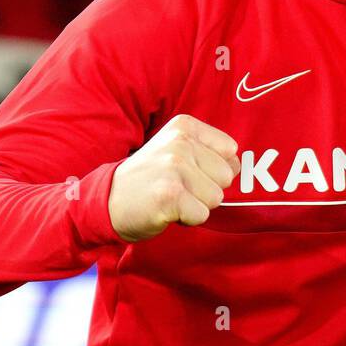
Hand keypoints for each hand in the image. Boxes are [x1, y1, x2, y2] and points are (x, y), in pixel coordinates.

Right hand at [107, 114, 240, 242]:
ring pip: (216, 198)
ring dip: (196, 205)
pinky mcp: (170, 195)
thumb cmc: (149, 178)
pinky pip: (202, 215)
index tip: (187, 172)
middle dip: (205, 189)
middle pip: (226, 177)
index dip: (212, 170)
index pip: (231, 152)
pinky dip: (187, 219)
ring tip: (171, 198)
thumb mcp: (177, 150)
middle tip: (176, 188)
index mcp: (185, 126)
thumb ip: (210, 152)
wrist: (106, 201)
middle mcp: (180, 143)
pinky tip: (166, 209)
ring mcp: (174, 168)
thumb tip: (239, 166)